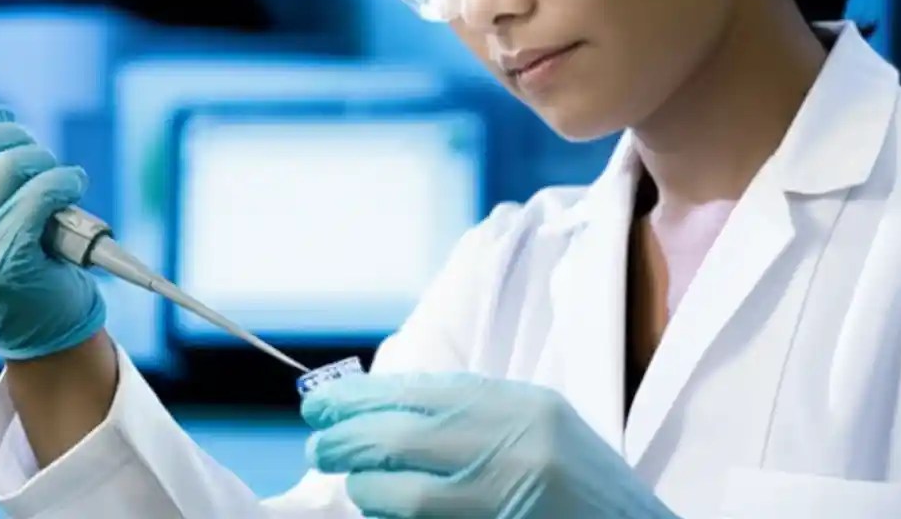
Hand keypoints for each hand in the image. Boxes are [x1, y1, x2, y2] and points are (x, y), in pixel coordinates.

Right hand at [0, 100, 105, 359]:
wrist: (34, 322)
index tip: (0, 118)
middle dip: (19, 139)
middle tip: (37, 157)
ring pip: (13, 163)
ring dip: (45, 162)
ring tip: (54, 178)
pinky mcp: (1, 261)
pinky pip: (41, 191)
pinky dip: (66, 181)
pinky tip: (70, 188)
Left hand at [303, 373, 678, 517]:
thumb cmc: (582, 480)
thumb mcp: (536, 423)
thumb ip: (470, 411)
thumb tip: (382, 406)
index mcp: (519, 408)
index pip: (415, 394)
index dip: (356, 400)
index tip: (321, 404)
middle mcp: (511, 452)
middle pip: (395, 439)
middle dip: (343, 442)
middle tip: (319, 445)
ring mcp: (500, 504)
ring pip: (399, 496)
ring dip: (364, 488)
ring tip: (353, 482)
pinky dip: (393, 518)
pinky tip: (383, 511)